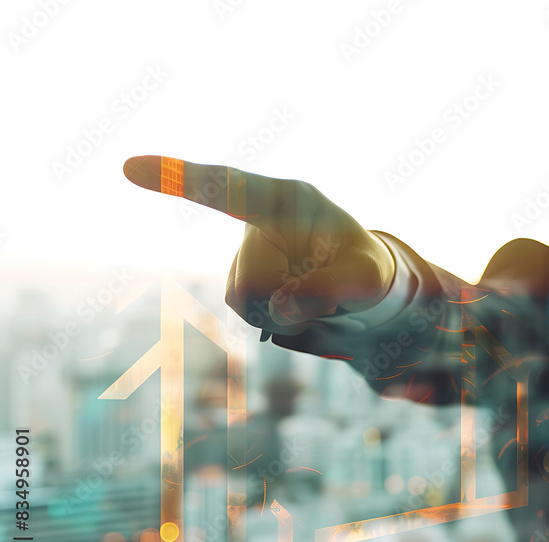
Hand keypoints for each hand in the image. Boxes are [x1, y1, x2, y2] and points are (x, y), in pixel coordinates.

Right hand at [122, 155, 394, 334]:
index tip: (129, 166)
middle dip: (288, 302)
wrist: (360, 278)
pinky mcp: (242, 274)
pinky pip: (247, 308)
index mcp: (288, 198)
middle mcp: (259, 216)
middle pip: (251, 277)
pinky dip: (275, 318)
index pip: (229, 186)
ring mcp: (247, 246)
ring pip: (245, 298)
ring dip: (283, 312)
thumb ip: (330, 291)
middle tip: (329, 298)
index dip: (180, 177)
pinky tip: (299, 302)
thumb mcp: (368, 279)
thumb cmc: (368, 269)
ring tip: (316, 297)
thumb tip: (281, 310)